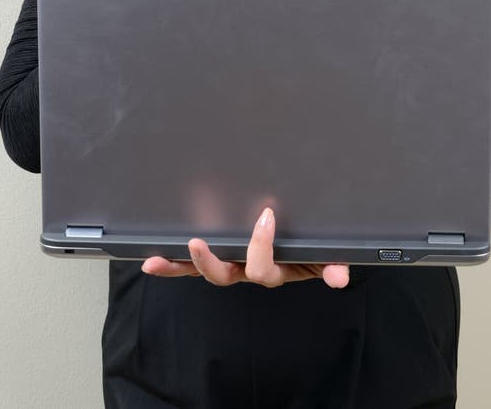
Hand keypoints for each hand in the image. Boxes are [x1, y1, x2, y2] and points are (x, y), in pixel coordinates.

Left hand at [141, 207, 349, 288]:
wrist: (306, 245)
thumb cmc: (314, 246)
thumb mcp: (324, 254)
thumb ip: (331, 263)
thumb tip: (340, 276)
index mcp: (275, 269)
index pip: (263, 268)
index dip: (261, 247)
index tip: (266, 215)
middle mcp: (249, 270)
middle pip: (226, 275)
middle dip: (209, 262)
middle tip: (198, 242)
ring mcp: (231, 264)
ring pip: (204, 271)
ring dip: (182, 264)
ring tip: (160, 258)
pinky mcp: (216, 256)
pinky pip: (189, 265)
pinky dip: (171, 265)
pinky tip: (150, 263)